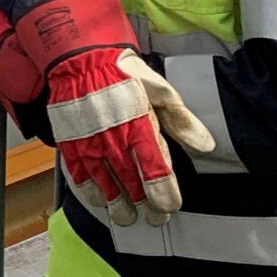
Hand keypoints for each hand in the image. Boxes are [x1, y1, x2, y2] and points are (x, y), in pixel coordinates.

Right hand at [16, 0, 215, 225]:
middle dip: (145, 206)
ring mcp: (89, 144)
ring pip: (106, 185)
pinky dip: (89, 192)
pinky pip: (79, 175)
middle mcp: (113, 140)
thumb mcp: (160, 89)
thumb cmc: (123, 73)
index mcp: (139, 126)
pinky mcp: (70, 144)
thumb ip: (182, 119)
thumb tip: (206, 145)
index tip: (171, 206)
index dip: (165, 194)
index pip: (156, 171)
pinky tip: (100, 201)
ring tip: (127, 218)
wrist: (80, 57)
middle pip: (132, 185)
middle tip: (155, 219)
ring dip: (118, 205)